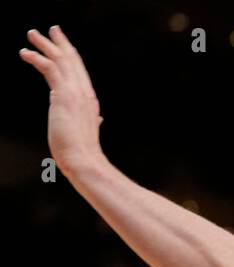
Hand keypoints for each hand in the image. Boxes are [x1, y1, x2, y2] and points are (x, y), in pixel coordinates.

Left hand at [19, 26, 104, 175]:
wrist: (84, 161)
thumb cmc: (83, 152)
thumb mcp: (88, 132)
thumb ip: (93, 122)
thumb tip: (99, 119)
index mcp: (90, 101)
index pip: (80, 73)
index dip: (72, 56)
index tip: (64, 45)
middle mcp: (85, 93)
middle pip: (73, 61)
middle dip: (61, 43)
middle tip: (52, 29)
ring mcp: (76, 93)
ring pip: (60, 60)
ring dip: (45, 45)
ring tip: (32, 35)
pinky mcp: (63, 95)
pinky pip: (49, 68)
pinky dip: (37, 58)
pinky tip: (25, 53)